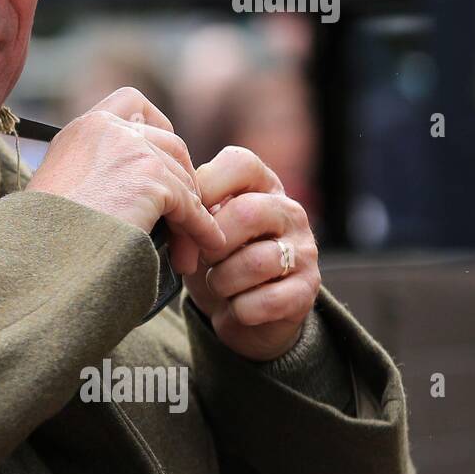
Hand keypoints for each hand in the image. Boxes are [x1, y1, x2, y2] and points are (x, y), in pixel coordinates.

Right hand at [26, 87, 225, 275]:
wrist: (41, 253)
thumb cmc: (45, 234)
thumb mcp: (62, 185)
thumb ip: (97, 170)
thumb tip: (132, 186)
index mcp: (83, 128)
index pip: (132, 103)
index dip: (155, 126)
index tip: (162, 157)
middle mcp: (108, 129)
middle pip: (170, 144)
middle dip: (181, 182)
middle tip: (182, 220)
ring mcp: (132, 150)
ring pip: (182, 179)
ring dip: (191, 214)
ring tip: (189, 250)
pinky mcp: (151, 179)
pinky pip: (191, 206)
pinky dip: (202, 229)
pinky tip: (206, 246)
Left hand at [182, 145, 320, 360]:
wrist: (245, 310)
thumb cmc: (216, 258)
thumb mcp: (202, 227)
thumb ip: (191, 208)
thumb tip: (167, 202)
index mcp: (262, 186)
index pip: (240, 163)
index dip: (205, 187)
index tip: (184, 214)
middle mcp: (289, 212)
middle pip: (247, 212)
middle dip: (210, 243)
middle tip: (198, 259)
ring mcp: (304, 251)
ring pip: (256, 262)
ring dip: (221, 281)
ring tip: (215, 285)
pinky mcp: (307, 291)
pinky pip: (266, 301)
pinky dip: (239, 310)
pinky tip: (233, 309)